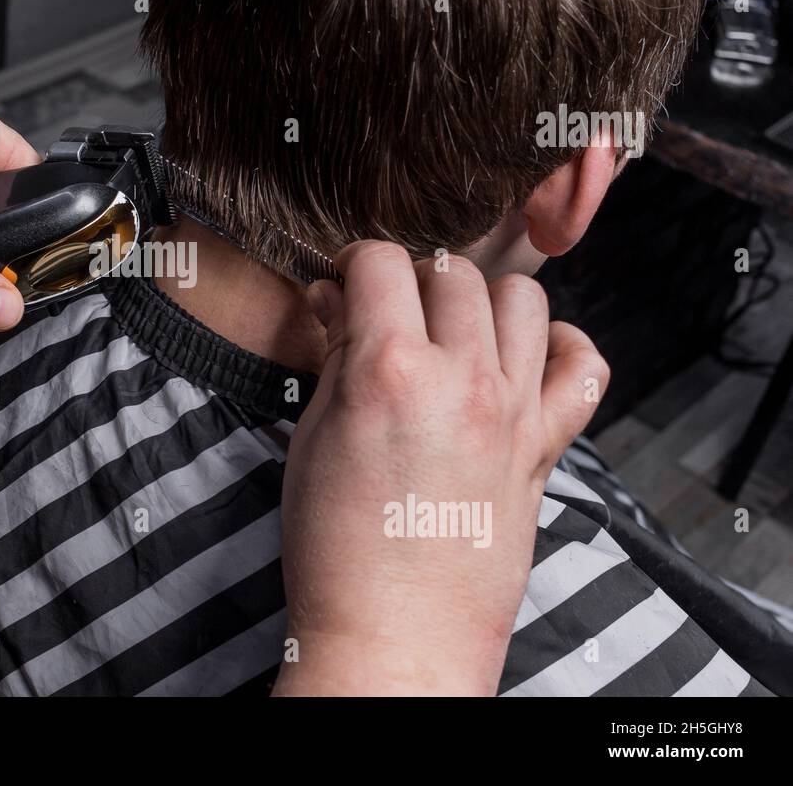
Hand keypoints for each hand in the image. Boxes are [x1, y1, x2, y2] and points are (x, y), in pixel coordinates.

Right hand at [273, 241, 608, 695]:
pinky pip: (585, 370)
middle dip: (412, 280)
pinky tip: (525, 358)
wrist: (395, 635)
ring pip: (523, 299)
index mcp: (388, 372)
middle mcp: (461, 379)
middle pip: (452, 272)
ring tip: (451, 333)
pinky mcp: (544, 449)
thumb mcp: (312, 441)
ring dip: (482, 302)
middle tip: (388, 316)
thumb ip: (332, 358)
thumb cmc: (337, 550)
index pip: (380, 262)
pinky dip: (562, 348)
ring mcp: (513, 413)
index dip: (352, 263)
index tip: (344, 283)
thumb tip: (332, 300)